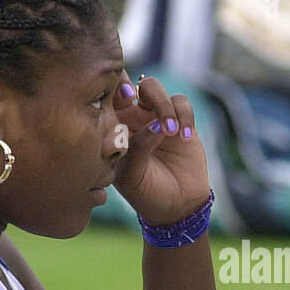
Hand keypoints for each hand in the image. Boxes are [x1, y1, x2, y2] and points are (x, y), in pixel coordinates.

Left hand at [110, 71, 211, 226]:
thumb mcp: (132, 176)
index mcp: (113, 128)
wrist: (176, 206)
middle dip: (132, 85)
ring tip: (171, 132)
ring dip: (163, 106)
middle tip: (135, 100)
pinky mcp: (180, 121)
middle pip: (128, 83)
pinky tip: (184, 137)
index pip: (105, 98)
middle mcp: (132, 118)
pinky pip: (180, 103)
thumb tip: (157, 124)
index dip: (111, 89)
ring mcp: (156, 117)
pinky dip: (184, 116)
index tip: (124, 100)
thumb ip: (138, 148)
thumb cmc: (147, 193)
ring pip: (153, 88)